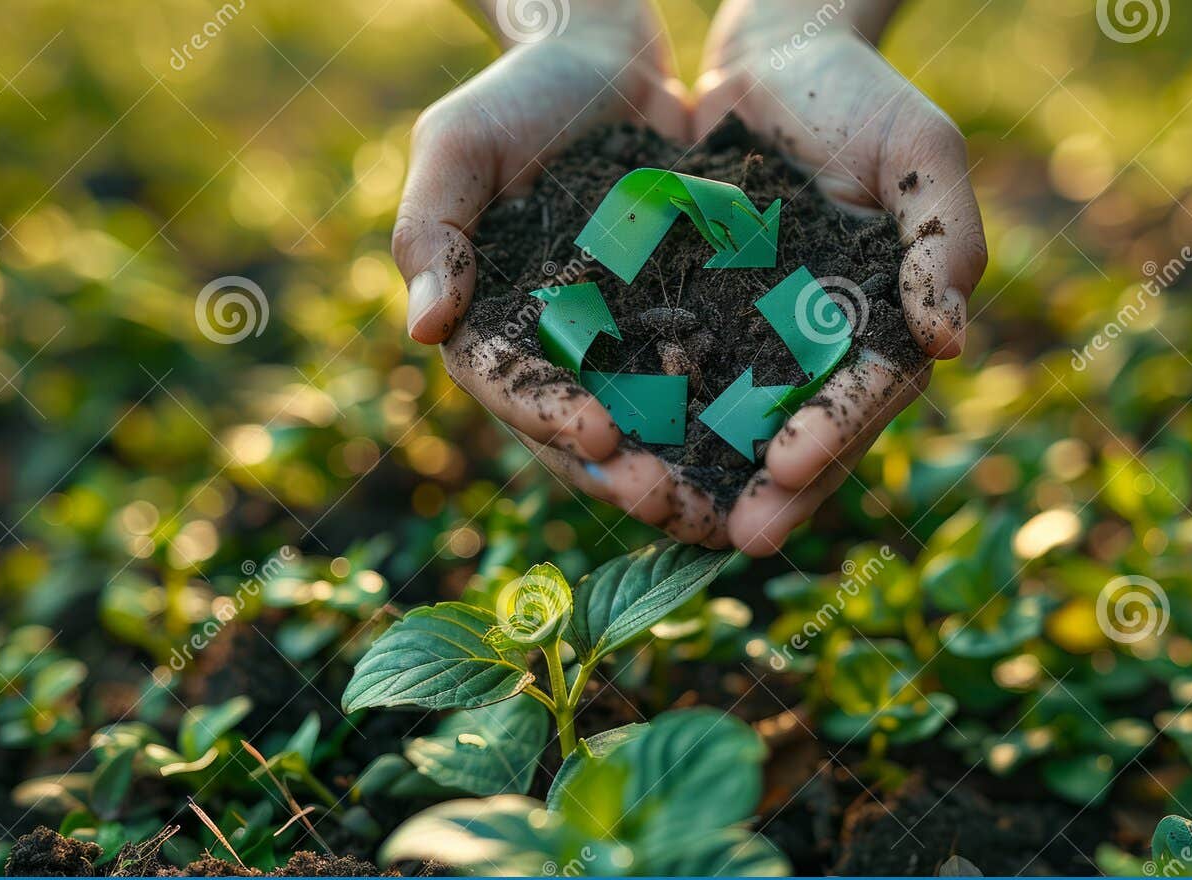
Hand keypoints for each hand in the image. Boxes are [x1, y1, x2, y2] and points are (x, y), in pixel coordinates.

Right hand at [392, 3, 731, 544]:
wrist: (605, 57)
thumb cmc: (517, 94)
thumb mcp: (459, 144)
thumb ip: (432, 229)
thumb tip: (424, 329)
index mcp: (495, 325)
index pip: (512, 387)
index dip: (549, 417)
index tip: (597, 433)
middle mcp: (559, 353)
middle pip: (581, 434)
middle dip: (620, 473)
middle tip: (665, 498)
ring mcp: (623, 346)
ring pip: (648, 430)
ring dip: (679, 475)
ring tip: (719, 510)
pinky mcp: (685, 325)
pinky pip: (709, 386)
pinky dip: (731, 427)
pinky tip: (768, 455)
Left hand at [695, 0, 987, 555]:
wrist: (773, 52)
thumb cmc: (864, 97)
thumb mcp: (921, 152)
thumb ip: (945, 241)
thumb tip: (949, 343)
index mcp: (881, 325)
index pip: (867, 397)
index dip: (833, 435)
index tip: (789, 468)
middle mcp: (816, 350)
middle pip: (797, 435)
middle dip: (769, 492)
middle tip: (734, 538)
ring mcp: (752, 340)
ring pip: (728, 426)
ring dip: (700, 475)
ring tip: (662, 511)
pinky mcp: (689, 317)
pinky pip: (665, 375)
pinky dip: (644, 413)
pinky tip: (608, 444)